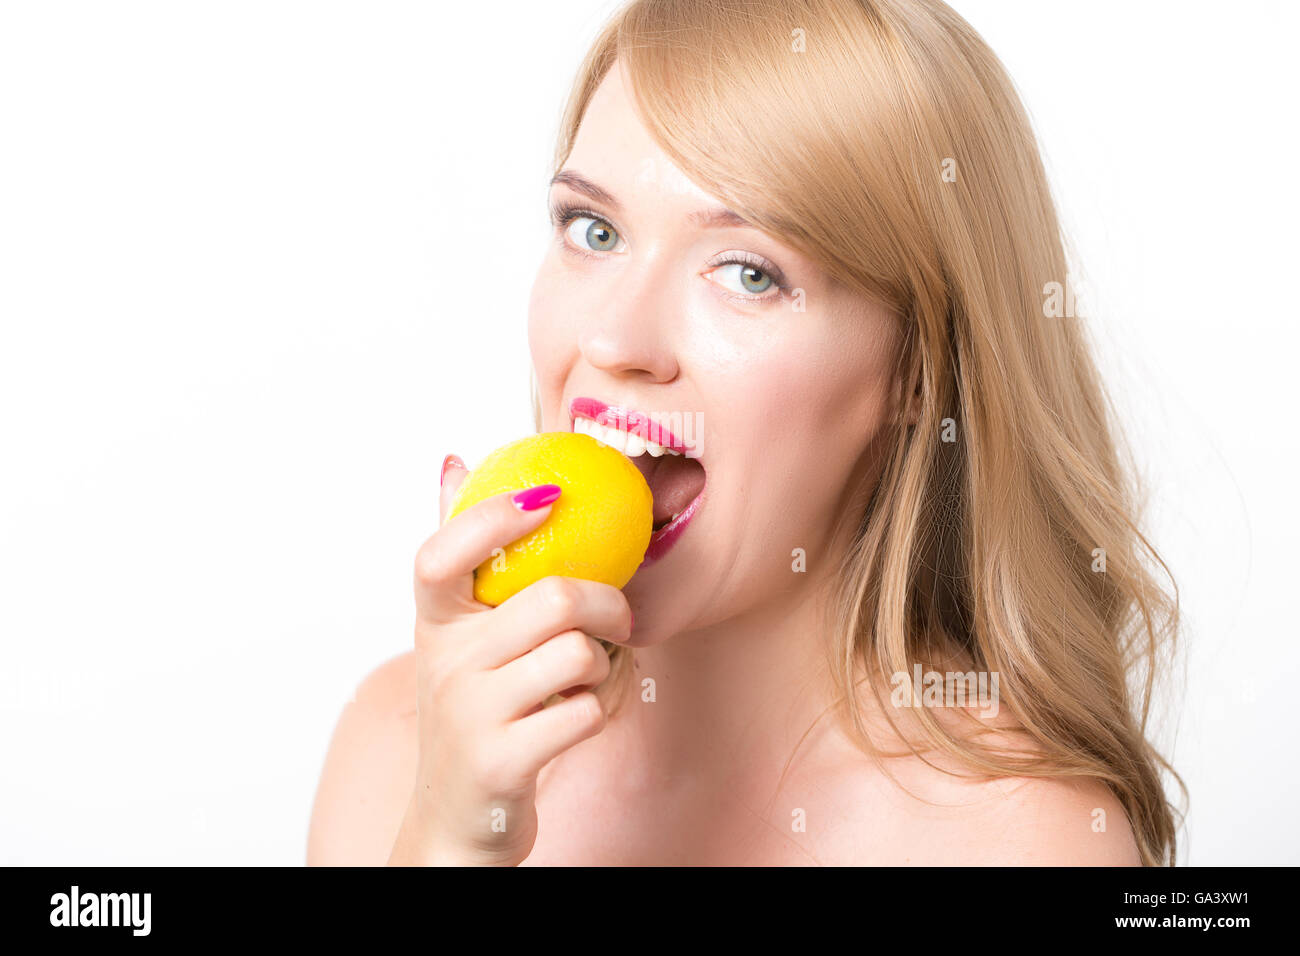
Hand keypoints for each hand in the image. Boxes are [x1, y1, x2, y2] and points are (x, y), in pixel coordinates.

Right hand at [387, 456, 632, 865]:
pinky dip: (604, 710)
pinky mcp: (503, 761)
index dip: (492, 518)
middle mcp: (445, 664)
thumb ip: (462, 555)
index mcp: (435, 625)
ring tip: (594, 676)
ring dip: (607, 666)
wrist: (455, 822)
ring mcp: (472, 714)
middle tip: (620, 617)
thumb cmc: (473, 713)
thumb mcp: (456, 638)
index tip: (546, 497)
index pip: (439, 555)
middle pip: (552, 600)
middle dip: (607, 605)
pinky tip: (588, 714)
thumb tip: (454, 463)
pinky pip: (586, 711)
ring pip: (578, 655)